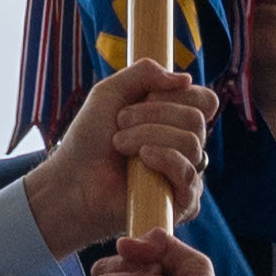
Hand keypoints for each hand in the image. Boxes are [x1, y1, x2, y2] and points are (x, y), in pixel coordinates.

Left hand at [25, 62, 218, 252]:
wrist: (70, 181)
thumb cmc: (88, 140)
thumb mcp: (110, 92)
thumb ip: (145, 73)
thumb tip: (186, 78)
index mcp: (176, 122)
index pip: (205, 101)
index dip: (178, 94)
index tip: (145, 97)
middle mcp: (185, 148)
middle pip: (195, 119)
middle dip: (153, 114)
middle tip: (120, 123)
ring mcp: (185, 176)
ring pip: (191, 143)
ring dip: (148, 136)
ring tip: (120, 145)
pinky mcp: (181, 203)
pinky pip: (189, 174)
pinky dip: (165, 159)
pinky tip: (142, 160)